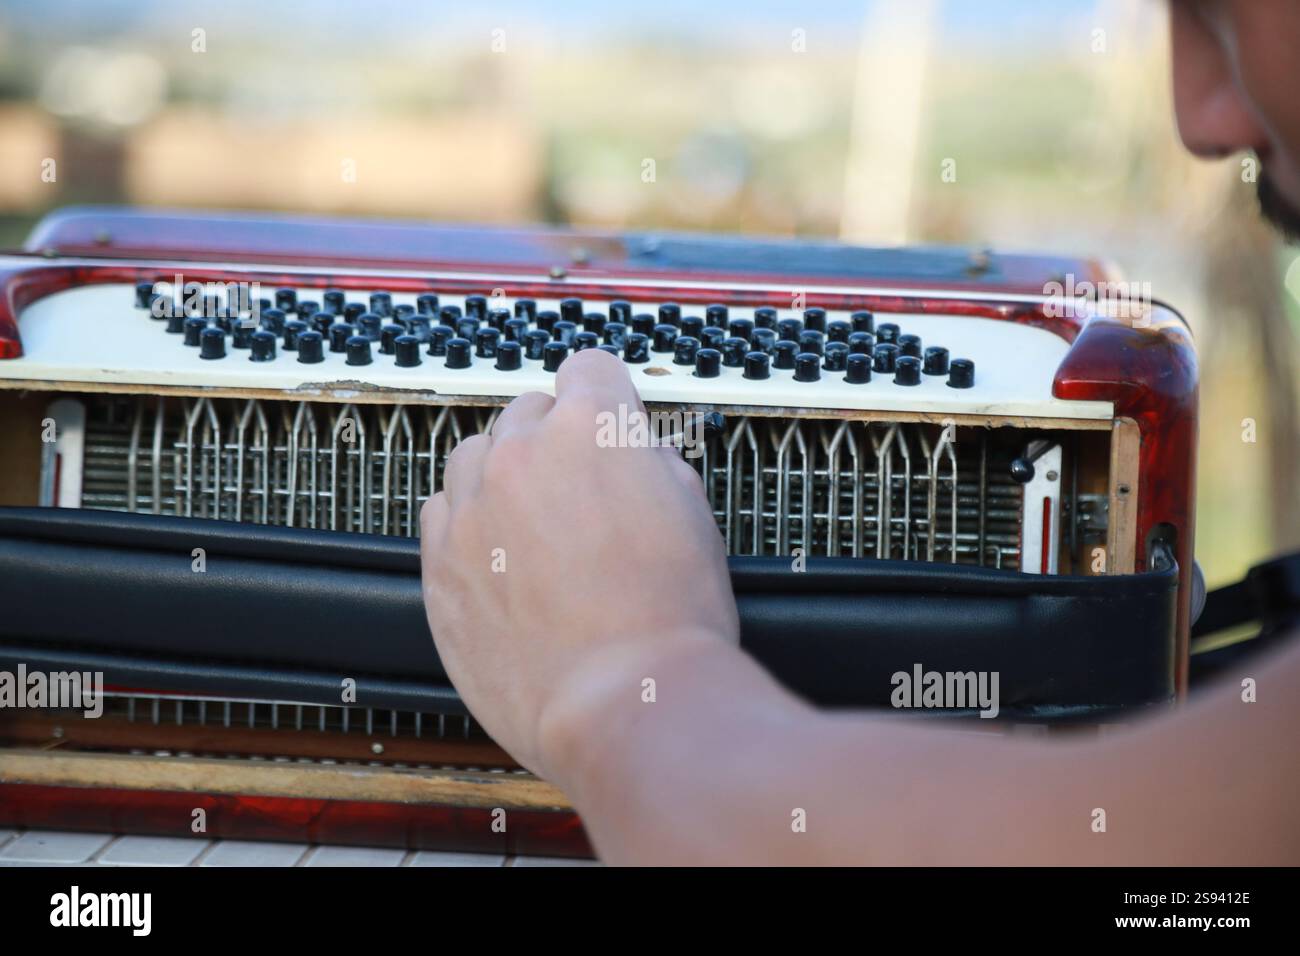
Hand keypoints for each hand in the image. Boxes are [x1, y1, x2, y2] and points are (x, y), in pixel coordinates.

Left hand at [419, 348, 739, 777]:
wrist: (625, 702)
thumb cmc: (670, 621)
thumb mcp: (695, 518)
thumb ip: (655, 467)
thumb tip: (639, 460)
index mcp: (591, 429)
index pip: (587, 368)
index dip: (605, 396)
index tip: (606, 421)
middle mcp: (522, 456)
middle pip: (526, 411)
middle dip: (554, 441)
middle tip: (581, 494)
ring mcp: (472, 510)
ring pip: (474, 457)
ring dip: (503, 477)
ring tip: (535, 528)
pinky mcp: (438, 565)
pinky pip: (439, 514)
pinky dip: (467, 526)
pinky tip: (500, 562)